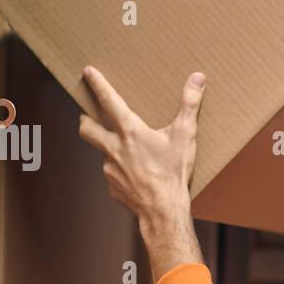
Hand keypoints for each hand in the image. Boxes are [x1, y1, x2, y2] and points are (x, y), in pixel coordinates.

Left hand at [78, 65, 205, 230]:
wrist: (163, 211)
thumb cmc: (173, 173)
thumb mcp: (185, 135)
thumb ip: (189, 104)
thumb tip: (197, 78)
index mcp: (130, 132)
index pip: (109, 101)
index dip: (98, 84)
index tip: (88, 72)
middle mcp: (114, 149)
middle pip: (87, 129)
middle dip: (86, 119)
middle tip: (89, 115)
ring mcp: (110, 169)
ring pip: (102, 153)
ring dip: (110, 149)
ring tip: (127, 152)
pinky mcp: (113, 187)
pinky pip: (113, 176)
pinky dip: (121, 172)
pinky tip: (136, 176)